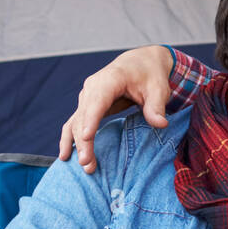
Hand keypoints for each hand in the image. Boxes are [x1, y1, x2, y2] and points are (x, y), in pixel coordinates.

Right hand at [58, 46, 173, 172]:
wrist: (140, 63)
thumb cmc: (150, 75)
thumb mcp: (158, 88)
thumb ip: (157, 106)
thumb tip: (161, 124)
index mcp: (110, 79)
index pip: (97, 101)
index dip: (91, 119)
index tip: (87, 137)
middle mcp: (92, 88)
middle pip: (84, 116)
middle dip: (84, 141)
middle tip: (87, 163)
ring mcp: (87, 97)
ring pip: (77, 122)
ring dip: (77, 144)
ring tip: (84, 165)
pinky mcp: (88, 105)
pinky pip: (75, 122)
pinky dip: (70, 138)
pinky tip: (66, 155)